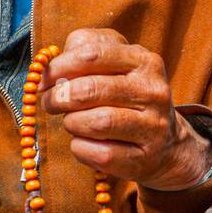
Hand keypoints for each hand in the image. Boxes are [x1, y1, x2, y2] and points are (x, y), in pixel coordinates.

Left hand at [39, 28, 211, 190]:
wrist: (166, 144)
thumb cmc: (128, 100)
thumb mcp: (117, 67)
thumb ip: (86, 55)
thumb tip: (52, 67)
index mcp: (144, 61)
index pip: (93, 54)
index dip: (59, 67)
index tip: (45, 80)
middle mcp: (152, 91)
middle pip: (91, 89)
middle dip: (60, 97)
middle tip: (50, 103)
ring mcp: (152, 126)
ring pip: (96, 122)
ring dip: (72, 123)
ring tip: (72, 122)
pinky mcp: (144, 158)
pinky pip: (99, 153)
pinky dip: (81, 148)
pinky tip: (83, 142)